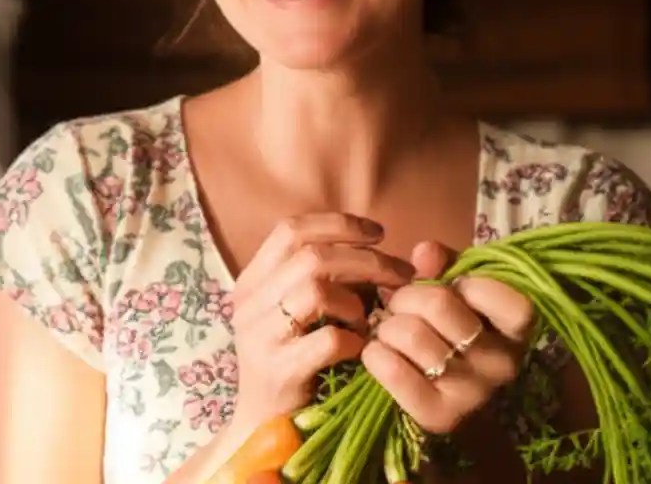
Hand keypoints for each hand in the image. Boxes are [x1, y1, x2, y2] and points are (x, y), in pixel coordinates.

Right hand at [228, 214, 416, 433]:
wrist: (264, 426)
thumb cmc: (294, 363)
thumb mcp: (299, 314)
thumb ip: (326, 280)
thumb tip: (380, 253)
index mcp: (252, 282)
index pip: (290, 230)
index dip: (338, 225)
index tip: (378, 234)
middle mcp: (249, 303)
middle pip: (311, 257)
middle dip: (367, 260)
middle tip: (401, 275)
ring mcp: (260, 336)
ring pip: (316, 290)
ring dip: (357, 301)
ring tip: (370, 319)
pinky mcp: (278, 370)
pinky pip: (328, 340)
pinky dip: (355, 340)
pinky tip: (361, 349)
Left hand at [363, 241, 534, 434]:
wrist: (443, 396)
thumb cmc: (452, 332)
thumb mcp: (458, 292)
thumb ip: (445, 266)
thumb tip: (424, 252)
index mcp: (516, 332)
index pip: (507, 299)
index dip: (469, 285)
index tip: (453, 291)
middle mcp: (501, 365)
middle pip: (437, 304)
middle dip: (407, 297)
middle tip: (400, 307)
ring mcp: (472, 393)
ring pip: (408, 333)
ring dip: (387, 326)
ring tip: (390, 331)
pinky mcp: (438, 416)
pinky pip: (391, 368)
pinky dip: (375, 354)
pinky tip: (380, 353)